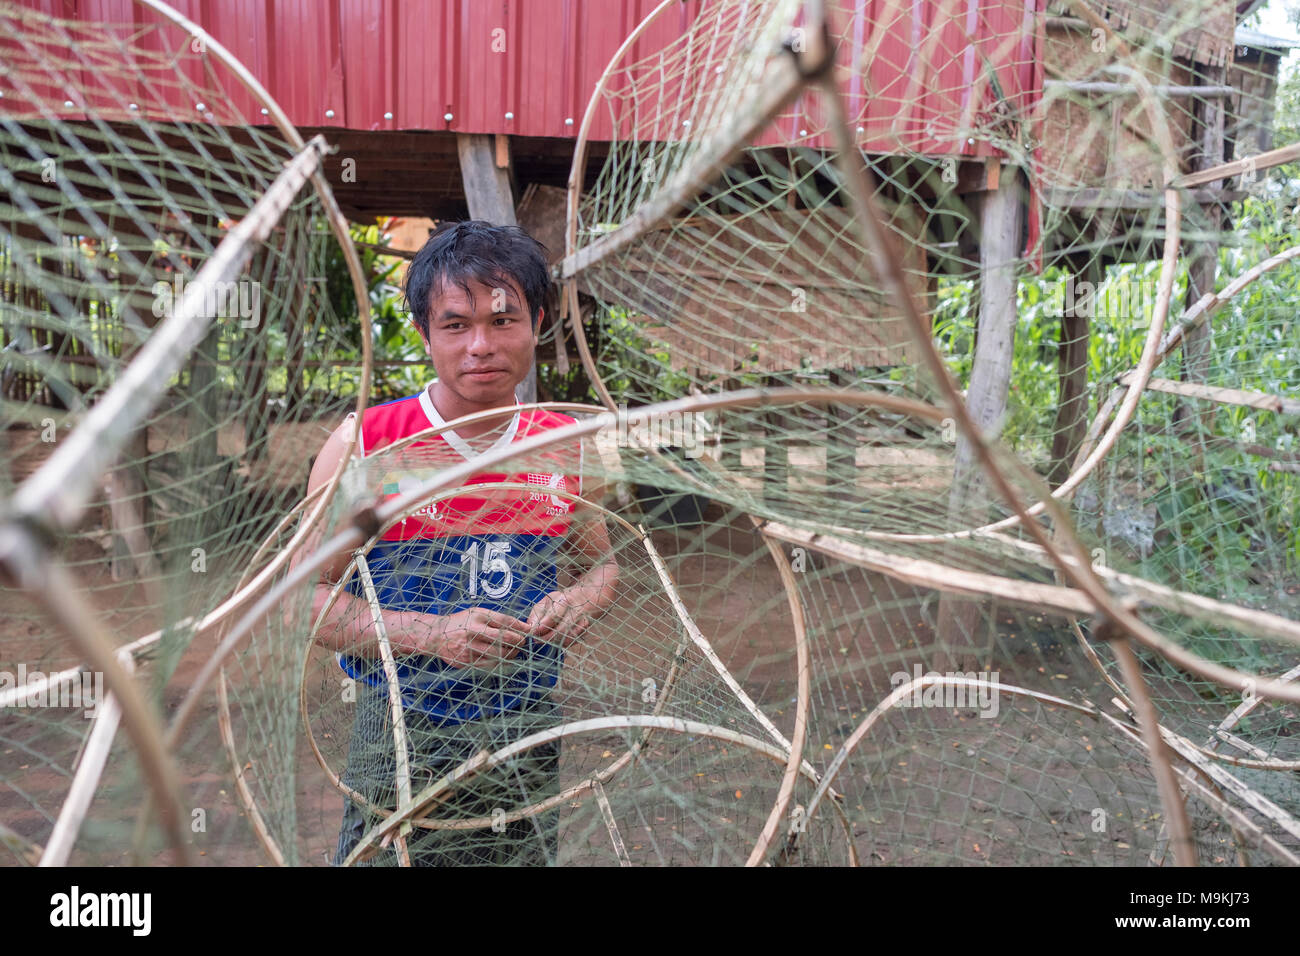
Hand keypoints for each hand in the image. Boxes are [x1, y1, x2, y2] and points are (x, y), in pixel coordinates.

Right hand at [402, 607, 530, 667]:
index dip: (521, 628)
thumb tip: (523, 627)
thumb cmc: (462, 623)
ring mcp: (468, 648)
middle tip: (522, 642)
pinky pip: (489, 665)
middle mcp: (473, 632)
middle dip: (518, 642)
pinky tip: (502, 659)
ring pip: (499, 654)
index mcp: (478, 617)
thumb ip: (498, 619)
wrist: (436, 636)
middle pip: (504, 639)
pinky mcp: (466, 662)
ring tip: (513, 651)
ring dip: (511, 654)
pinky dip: (500, 663)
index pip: (506, 621)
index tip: (529, 631)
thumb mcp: (478, 613)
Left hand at [526, 587, 595, 646]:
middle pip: (562, 630)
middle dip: (547, 638)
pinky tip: (557, 638)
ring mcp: (584, 621)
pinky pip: (572, 641)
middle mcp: (577, 611)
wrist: (587, 597)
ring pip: (567, 638)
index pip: (554, 616)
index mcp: (565, 600)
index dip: (542, 627)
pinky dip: (562, 642)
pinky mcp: (586, 631)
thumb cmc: (562, 600)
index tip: (533, 633)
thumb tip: (529, 628)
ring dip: (554, 641)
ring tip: (545, 639)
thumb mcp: (548, 601)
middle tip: (537, 640)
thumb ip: (537, 613)